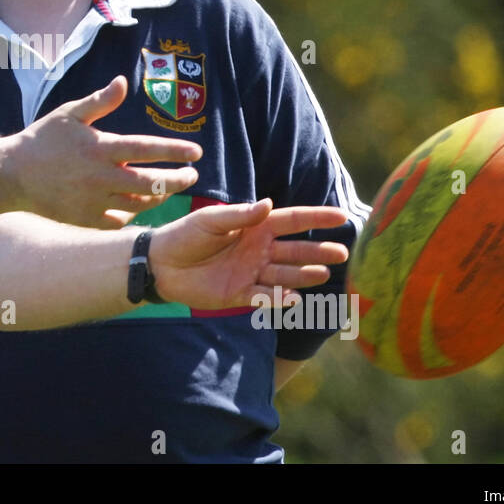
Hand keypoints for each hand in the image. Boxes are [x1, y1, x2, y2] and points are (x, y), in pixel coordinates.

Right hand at [4, 76, 201, 228]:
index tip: (196, 153)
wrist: (12, 175)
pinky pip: (118, 221)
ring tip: (170, 189)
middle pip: (151, 182)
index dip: (174, 151)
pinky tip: (138, 205)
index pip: (146, 149)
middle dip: (177, 180)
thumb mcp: (69, 113)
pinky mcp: (85, 219)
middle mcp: (100, 176)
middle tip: (192, 176)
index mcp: (99, 147)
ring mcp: (93, 201)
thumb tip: (123, 82)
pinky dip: (132, 214)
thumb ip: (100, 101)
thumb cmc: (42, 139)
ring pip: (138, 204)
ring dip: (159, 197)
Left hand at [148, 199, 349, 309]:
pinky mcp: (240, 294)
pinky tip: (294, 299)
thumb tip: (269, 204)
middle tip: (342, 253)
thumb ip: (240, 215)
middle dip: (318, 251)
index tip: (341, 216)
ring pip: (285, 275)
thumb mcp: (211, 219)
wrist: (161, 263)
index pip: (291, 220)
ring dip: (304, 275)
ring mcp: (252, 273)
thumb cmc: (185, 234)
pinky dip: (279, 299)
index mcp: (254, 227)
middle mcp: (258, 250)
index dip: (316, 217)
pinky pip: (264, 297)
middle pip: (295, 250)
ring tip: (323, 274)